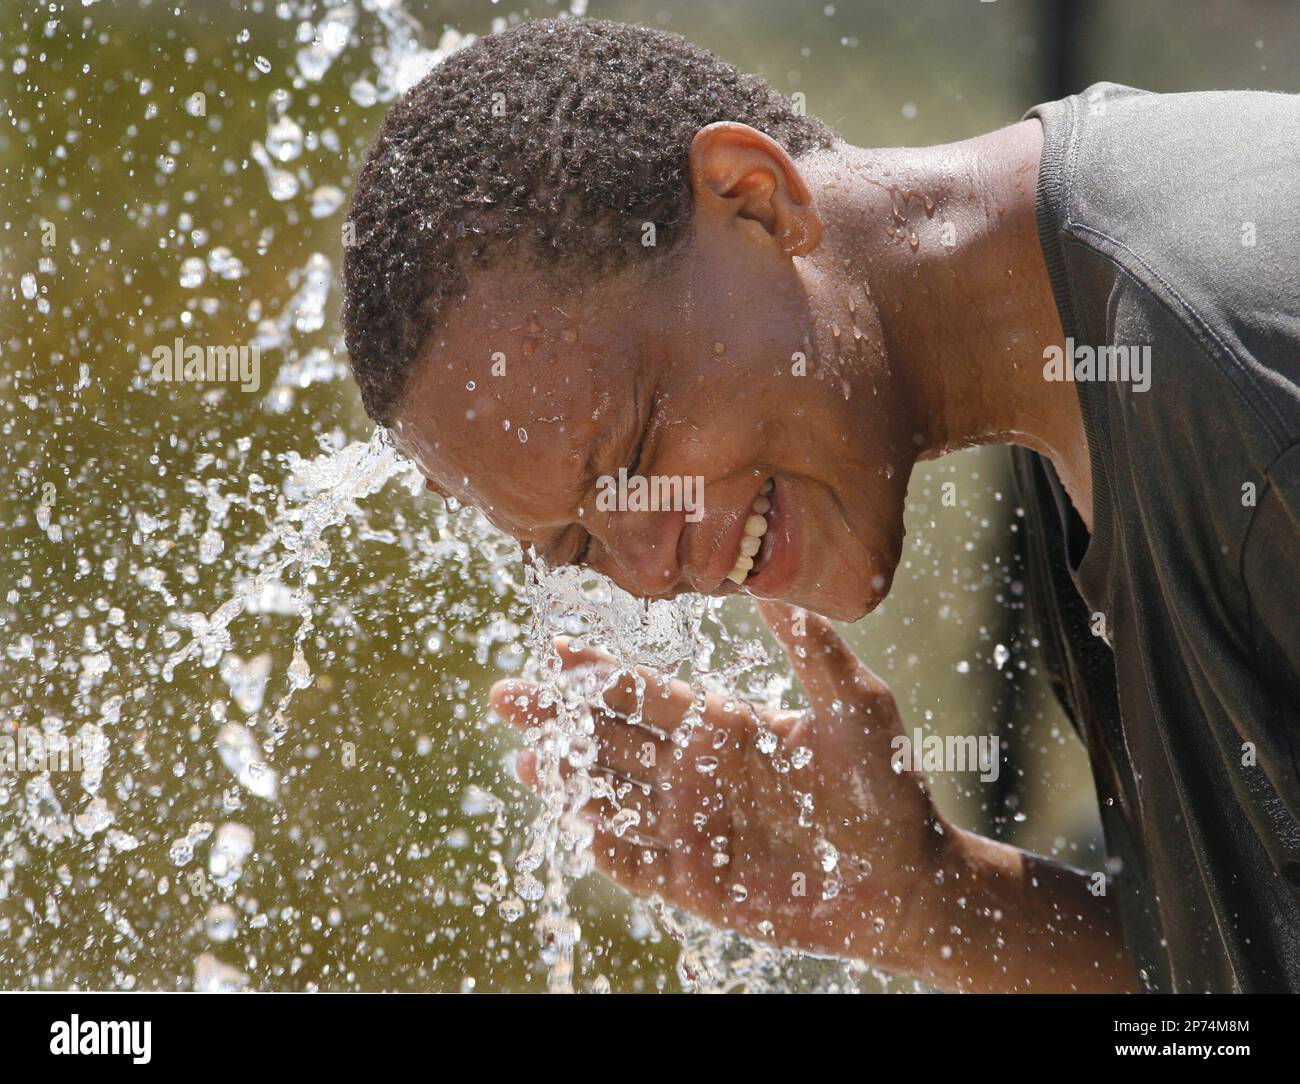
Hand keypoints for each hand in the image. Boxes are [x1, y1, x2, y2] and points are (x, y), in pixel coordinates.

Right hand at [490, 602, 948, 962]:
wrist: (904, 881)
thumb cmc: (885, 789)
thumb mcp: (853, 707)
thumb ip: (812, 649)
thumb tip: (775, 583)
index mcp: (722, 724)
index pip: (643, 691)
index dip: (595, 671)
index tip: (550, 648)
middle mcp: (696, 771)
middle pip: (610, 738)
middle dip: (558, 718)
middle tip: (505, 699)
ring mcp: (691, 828)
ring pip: (612, 798)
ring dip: (568, 781)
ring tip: (526, 762)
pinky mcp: (696, 883)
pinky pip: (639, 865)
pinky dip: (611, 851)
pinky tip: (584, 832)